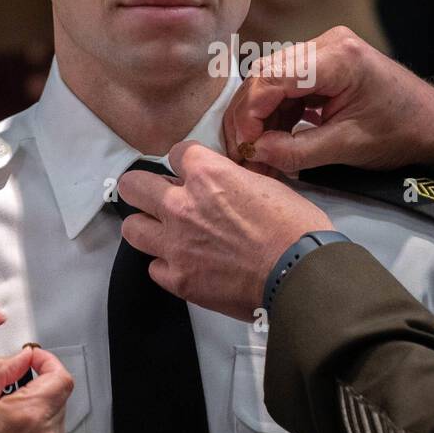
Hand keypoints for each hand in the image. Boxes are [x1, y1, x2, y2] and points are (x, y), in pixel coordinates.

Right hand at [0, 347, 73, 432]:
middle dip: (39, 388)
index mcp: (29, 416)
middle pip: (59, 400)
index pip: (61, 378)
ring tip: (6, 419)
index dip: (48, 362)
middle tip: (12, 390)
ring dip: (38, 413)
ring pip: (55, 423)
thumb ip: (1, 368)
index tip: (35, 360)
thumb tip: (20, 358)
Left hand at [118, 141, 333, 321]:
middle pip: (133, 186)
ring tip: (166, 233)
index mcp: (208, 176)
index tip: (192, 172)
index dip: (186, 163)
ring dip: (147, 227)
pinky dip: (168, 265)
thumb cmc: (296, 229)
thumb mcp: (268, 185)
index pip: (177, 153)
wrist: (301, 274)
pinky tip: (186, 265)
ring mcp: (176, 245)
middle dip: (145, 188)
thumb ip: (234, 180)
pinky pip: (154, 268)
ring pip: (132, 228)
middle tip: (159, 197)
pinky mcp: (179, 280)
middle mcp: (183, 206)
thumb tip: (226, 185)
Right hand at [222, 26, 433, 175]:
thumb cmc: (402, 132)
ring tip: (255, 153)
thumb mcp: (347, 147)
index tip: (243, 147)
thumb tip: (254, 153)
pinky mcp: (325, 66)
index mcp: (337, 57)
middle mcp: (327, 44)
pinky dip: (277, 114)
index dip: (249, 114)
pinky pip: (288, 86)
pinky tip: (272, 140)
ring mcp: (325, 51)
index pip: (272, 78)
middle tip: (240, 152)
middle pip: (266, 76)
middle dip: (248, 116)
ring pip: (272, 81)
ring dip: (260, 117)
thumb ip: (296, 151)